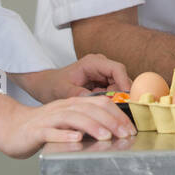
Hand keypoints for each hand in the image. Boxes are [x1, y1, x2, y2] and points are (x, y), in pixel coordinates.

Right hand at [0, 93, 136, 158]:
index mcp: (73, 104)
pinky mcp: (37, 131)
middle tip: (125, 134)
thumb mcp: (68, 121)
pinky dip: (65, 135)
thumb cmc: (42, 127)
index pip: (101, 103)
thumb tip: (114, 130)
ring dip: (92, 126)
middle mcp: (64, 108)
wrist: (11, 127)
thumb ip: (87, 122)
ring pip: (73, 118)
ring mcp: (50, 119)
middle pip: (90, 109)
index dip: (118, 115)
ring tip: (106, 136)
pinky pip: (51, 131)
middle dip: (111, 121)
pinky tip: (75, 139)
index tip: (131, 129)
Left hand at [10, 54, 130, 102]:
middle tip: (117, 111)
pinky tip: (101, 109)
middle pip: (122, 79)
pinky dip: (111, 102)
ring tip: (103, 111)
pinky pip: (114, 93)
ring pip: (120, 87)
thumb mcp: (62, 91)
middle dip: (121, 95)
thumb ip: (77, 94)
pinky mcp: (103, 83)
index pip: (117, 69)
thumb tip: (92, 101)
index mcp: (93, 63)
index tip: (127, 99)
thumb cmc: (52, 85)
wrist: (46, 86)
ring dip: (116, 100)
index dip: (125, 83)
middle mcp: (101, 66)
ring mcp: (103, 74)